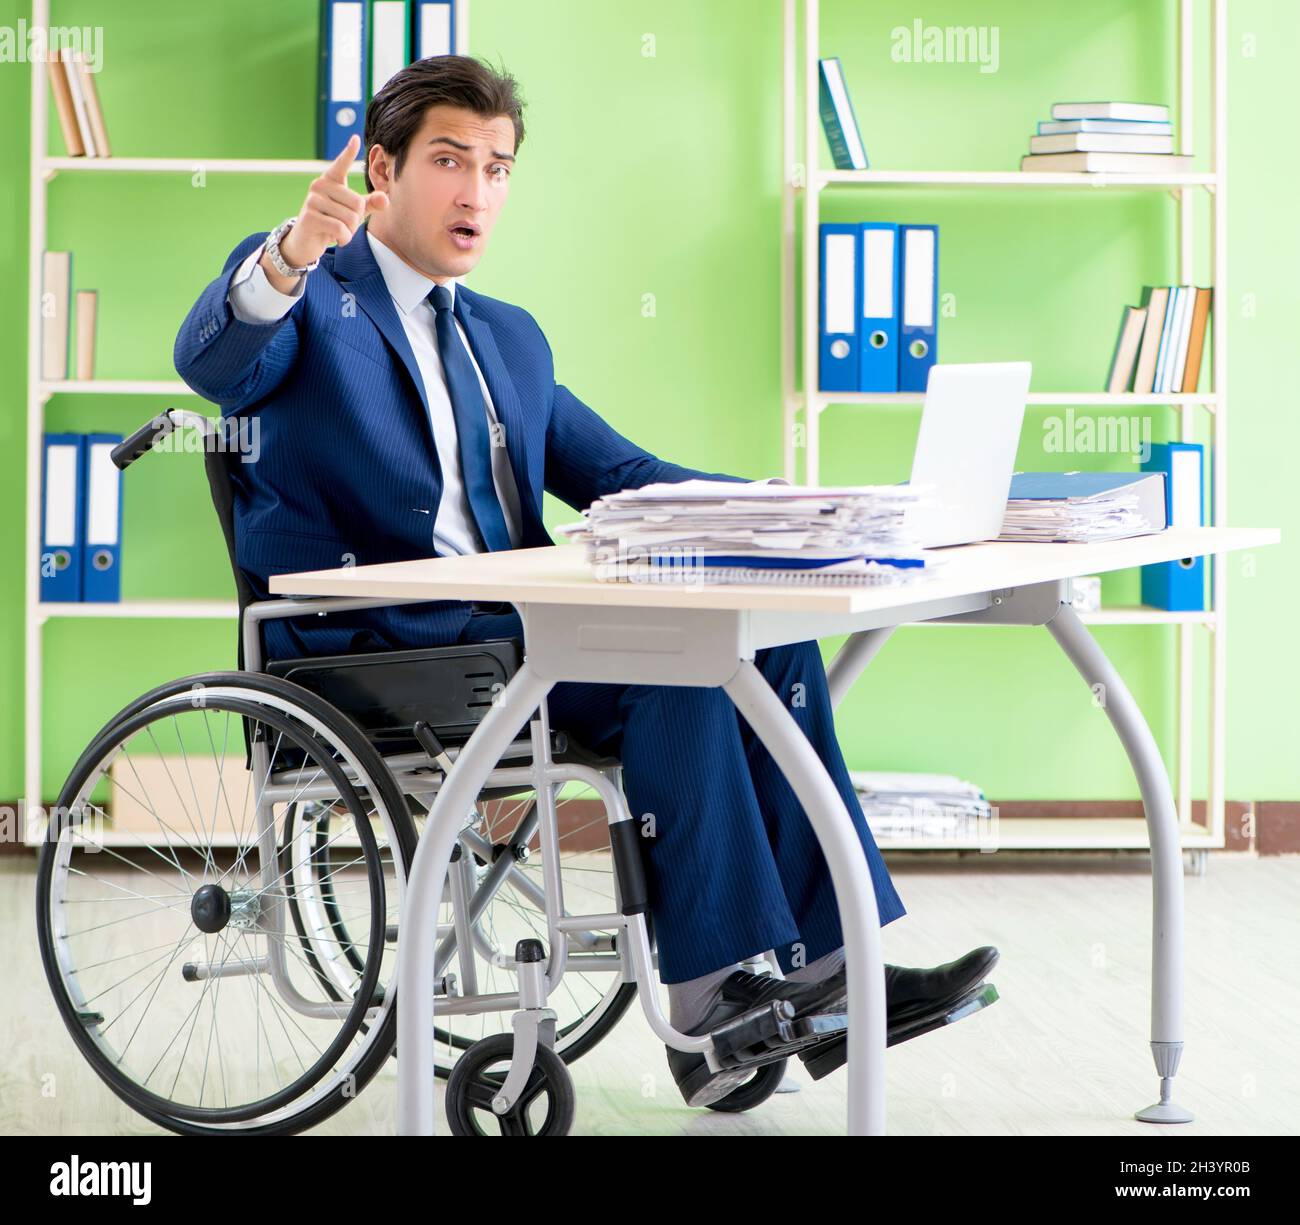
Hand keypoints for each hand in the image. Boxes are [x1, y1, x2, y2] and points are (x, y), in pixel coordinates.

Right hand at [279, 134, 388, 267]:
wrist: (306, 241)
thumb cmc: (331, 222)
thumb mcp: (352, 212)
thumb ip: (369, 204)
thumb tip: (385, 199)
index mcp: (331, 180)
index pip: (341, 164)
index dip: (349, 152)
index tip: (356, 139)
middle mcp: (319, 185)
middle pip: (357, 203)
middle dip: (356, 221)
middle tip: (343, 224)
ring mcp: (312, 200)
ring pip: (349, 218)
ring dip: (349, 232)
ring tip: (338, 232)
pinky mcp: (309, 217)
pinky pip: (339, 229)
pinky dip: (343, 239)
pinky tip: (336, 239)